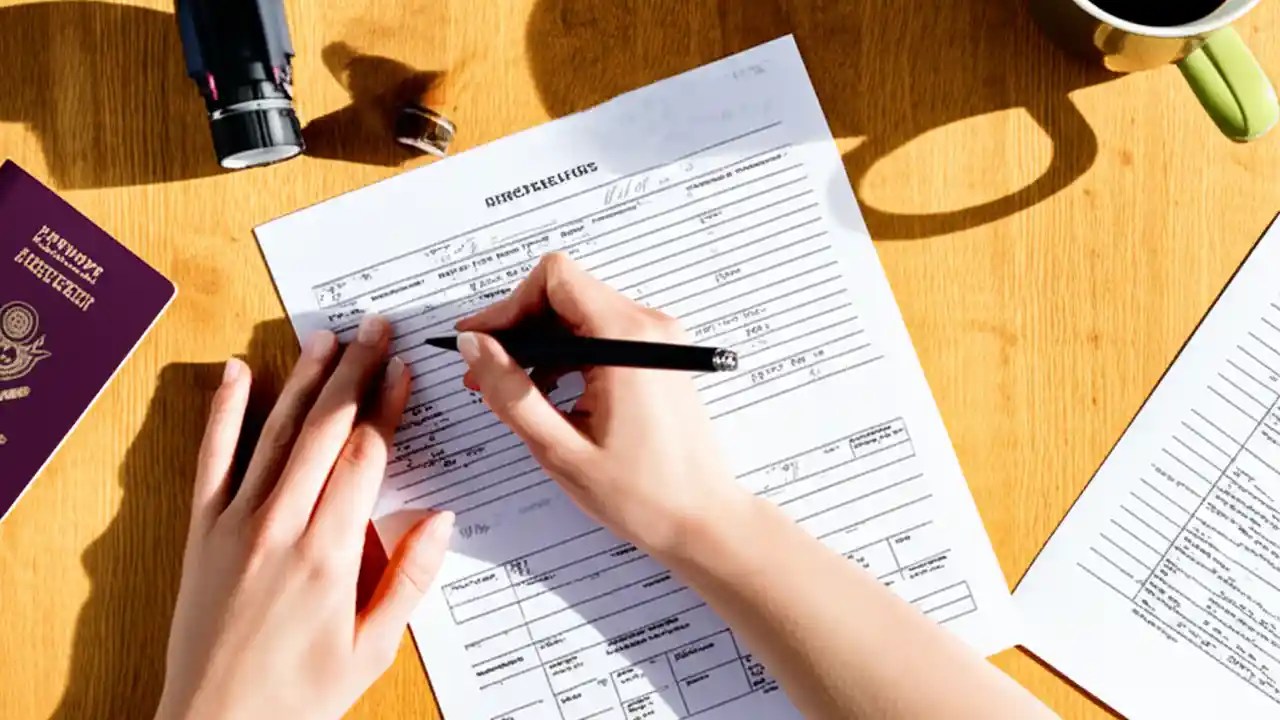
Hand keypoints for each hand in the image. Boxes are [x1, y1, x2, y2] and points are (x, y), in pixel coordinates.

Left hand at [156, 318, 453, 719]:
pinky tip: (237, 374)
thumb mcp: (372, 650)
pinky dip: (224, 413)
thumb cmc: (298, 697)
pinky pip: (212, 460)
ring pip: (276, 433)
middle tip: (376, 328)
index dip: (387, 407)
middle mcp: (281, 526)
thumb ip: (408, 580)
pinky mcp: (201, 531)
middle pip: (326, 429)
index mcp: (330, 554)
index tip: (404, 369)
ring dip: (304, 380)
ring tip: (327, 338)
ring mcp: (236, 523)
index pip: (365, 457)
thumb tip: (441, 520)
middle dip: (355, 372)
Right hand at [455, 253, 749, 560]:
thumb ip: (511, 393)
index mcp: (626, 339)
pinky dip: (568, 356)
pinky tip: (549, 395)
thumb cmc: (644, 494)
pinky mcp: (660, 358)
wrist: (703, 521)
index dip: (508, 305)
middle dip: (519, 327)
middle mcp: (648, 328)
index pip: (555, 279)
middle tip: (485, 370)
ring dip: (541, 344)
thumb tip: (476, 347)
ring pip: (581, 315)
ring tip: (513, 390)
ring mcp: (658, 341)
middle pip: (566, 294)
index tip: (481, 341)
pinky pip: (602, 336)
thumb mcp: (560, 448)